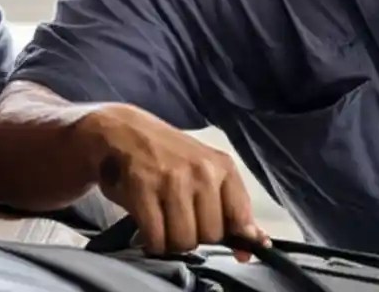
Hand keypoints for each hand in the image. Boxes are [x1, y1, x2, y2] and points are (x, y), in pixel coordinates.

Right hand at [79, 103, 268, 258]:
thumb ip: (231, 208)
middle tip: (180, 220)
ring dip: (171, 241)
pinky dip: (152, 241)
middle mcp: (202, 171)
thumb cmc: (169, 157)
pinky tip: (148, 226)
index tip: (233, 247)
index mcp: (223, 167)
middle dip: (195, 236)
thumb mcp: (206, 172)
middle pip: (210, 236)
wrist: (124, 131)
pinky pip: (156, 238)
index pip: (241, 217)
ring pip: (183, 240)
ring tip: (163, 223)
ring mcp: (173, 179)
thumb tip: (254, 246)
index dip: (236, 238)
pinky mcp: (143, 188)